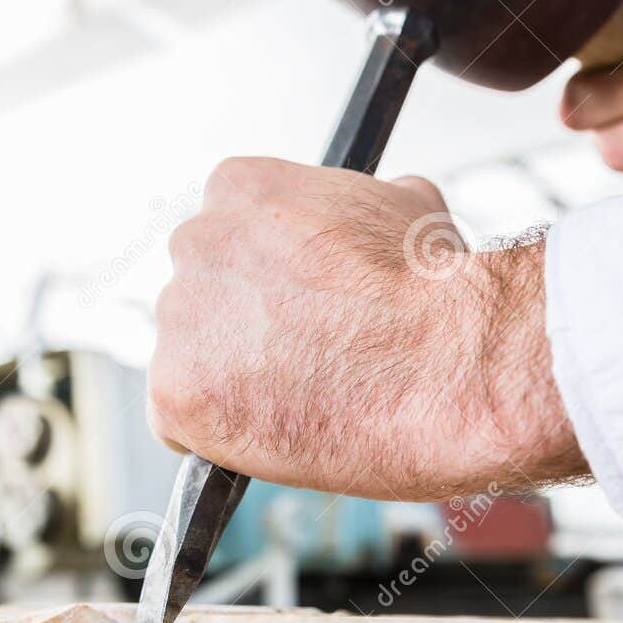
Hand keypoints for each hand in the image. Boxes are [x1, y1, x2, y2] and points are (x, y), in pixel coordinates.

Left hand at [148, 158, 585, 499]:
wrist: (447, 364)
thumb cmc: (436, 293)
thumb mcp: (407, 206)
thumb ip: (358, 209)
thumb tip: (373, 213)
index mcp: (239, 188)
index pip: (225, 236)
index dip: (264, 282)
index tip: (294, 310)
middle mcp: (194, 243)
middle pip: (200, 297)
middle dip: (240, 329)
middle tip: (298, 361)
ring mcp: (180, 319)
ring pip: (189, 360)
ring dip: (229, 382)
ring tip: (300, 400)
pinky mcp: (175, 392)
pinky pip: (179, 422)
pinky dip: (217, 435)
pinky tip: (271, 431)